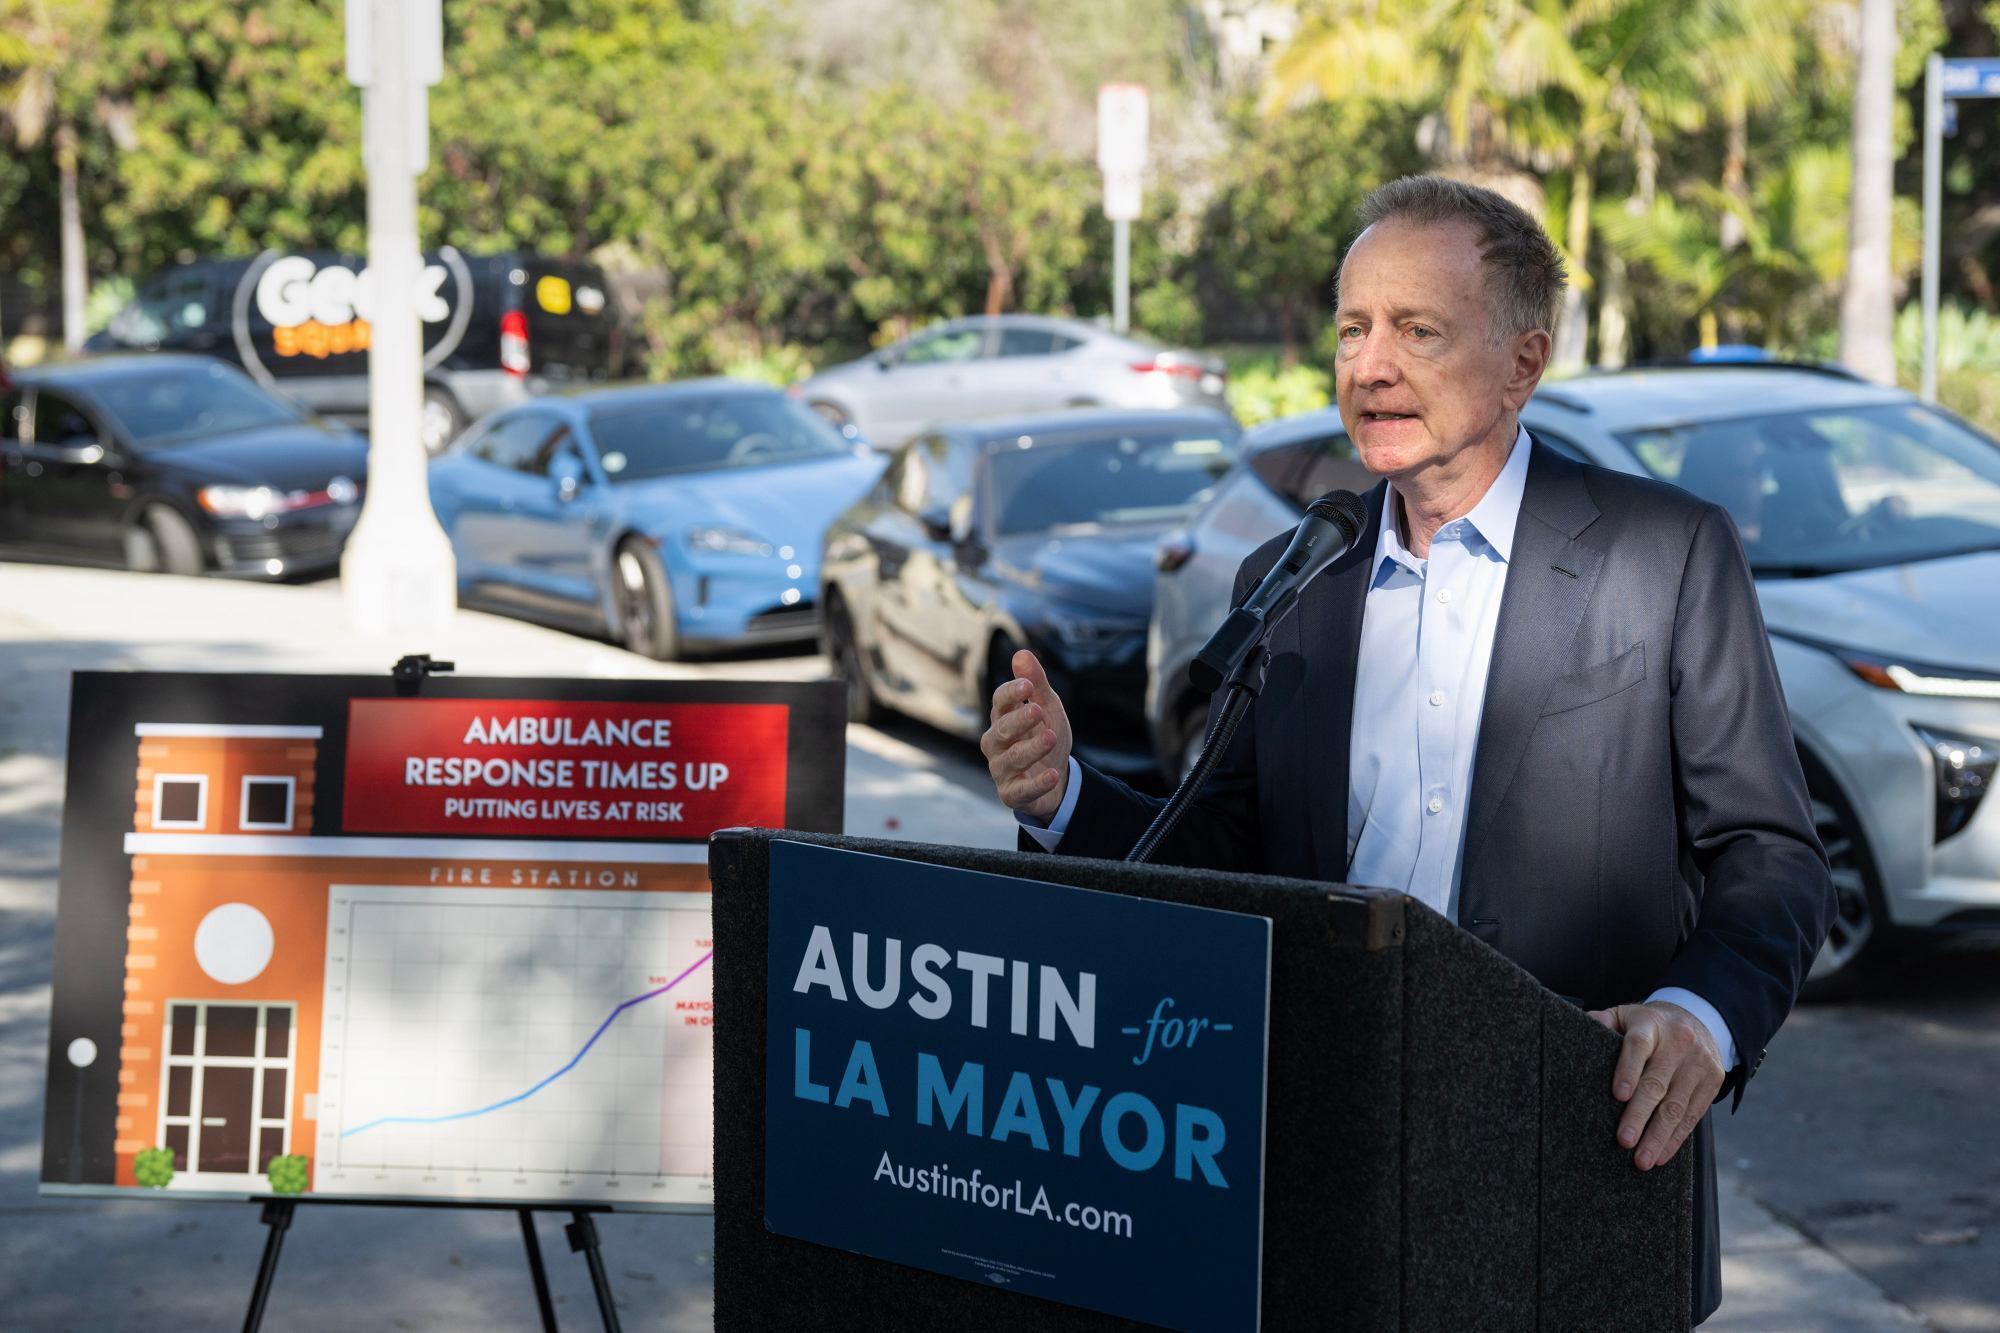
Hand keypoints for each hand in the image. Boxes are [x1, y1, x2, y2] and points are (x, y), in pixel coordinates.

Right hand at [980, 649, 1072, 821]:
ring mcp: (1002, 769)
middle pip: (1002, 729)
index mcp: (1003, 718)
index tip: (1027, 685)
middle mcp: (996, 743)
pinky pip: (1021, 790)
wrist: (1055, 779)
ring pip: (1012, 758)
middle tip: (1038, 711)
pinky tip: (1053, 774)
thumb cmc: (1044, 736)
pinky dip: (1037, 783)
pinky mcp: (1012, 794)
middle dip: (1019, 720)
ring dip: (1032, 748)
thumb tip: (1022, 653)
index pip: (999, 702)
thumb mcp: (1047, 708)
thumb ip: (1036, 684)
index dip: (1010, 693)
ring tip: (1052, 737)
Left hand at [1588, 1000, 1725, 1171]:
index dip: (1628, 1070)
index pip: (1638, 1046)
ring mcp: (1699, 1063)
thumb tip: (1585, 1028)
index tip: (1618, 1096)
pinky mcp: (1714, 1081)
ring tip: (1642, 1159)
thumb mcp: (1626, 1015)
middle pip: (1657, 1083)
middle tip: (1624, 1141)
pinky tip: (1662, 1154)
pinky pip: (1693, 1114)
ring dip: (1659, 1136)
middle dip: (1640, 1116)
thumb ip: (1605, 1023)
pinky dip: (1677, 1138)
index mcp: (1651, 1025)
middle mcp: (1678, 1043)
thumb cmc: (1650, 1025)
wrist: (1698, 1018)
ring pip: (1677, 1105)